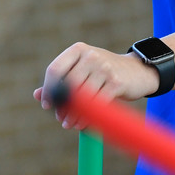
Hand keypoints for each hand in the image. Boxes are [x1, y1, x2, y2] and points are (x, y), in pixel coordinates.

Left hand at [32, 41, 161, 129]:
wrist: (138, 71)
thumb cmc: (104, 73)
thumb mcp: (82, 71)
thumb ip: (60, 82)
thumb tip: (37, 95)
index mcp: (78, 50)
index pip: (55, 69)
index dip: (48, 90)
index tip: (47, 105)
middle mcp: (90, 56)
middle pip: (67, 85)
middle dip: (61, 106)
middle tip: (61, 119)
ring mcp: (104, 68)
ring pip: (81, 98)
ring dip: (73, 115)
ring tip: (69, 125)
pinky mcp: (116, 82)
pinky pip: (96, 104)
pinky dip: (87, 118)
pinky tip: (83, 125)